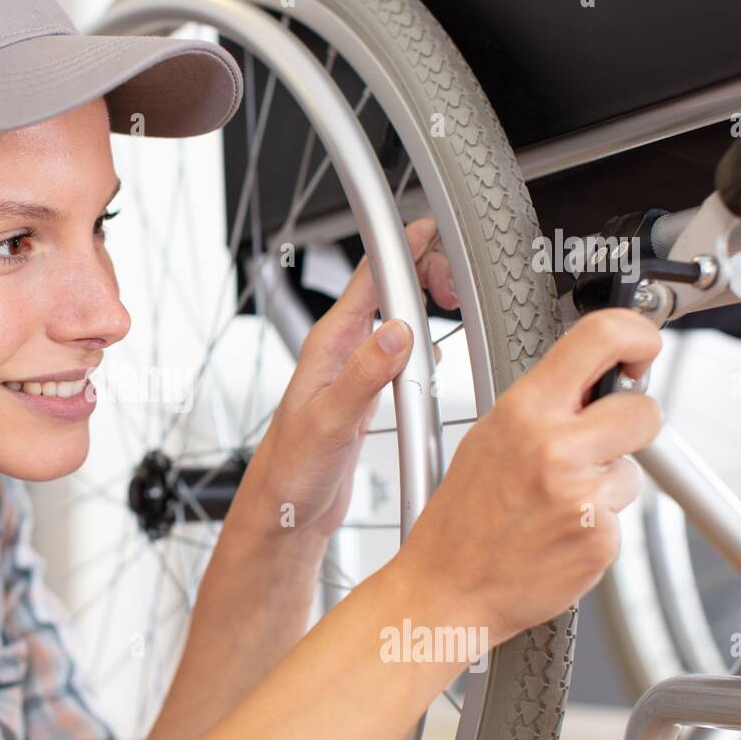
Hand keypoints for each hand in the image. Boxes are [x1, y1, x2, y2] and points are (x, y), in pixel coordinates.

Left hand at [227, 217, 455, 539]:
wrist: (284, 511)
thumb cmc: (291, 470)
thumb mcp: (330, 421)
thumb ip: (364, 376)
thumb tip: (398, 333)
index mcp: (329, 345)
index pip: (369, 279)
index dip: (402, 248)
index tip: (432, 228)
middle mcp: (342, 351)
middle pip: (388, 290)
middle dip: (424, 275)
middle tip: (456, 287)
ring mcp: (355, 371)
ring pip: (398, 320)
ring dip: (426, 308)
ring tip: (454, 306)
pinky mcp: (366, 394)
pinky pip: (401, 355)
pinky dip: (424, 347)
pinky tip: (435, 359)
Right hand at [395, 307, 664, 643]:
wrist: (445, 588)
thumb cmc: (460, 519)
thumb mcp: (487, 439)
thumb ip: (543, 407)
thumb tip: (596, 381)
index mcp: (522, 412)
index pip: (601, 337)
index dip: (637, 336)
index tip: (640, 351)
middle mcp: (554, 447)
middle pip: (643, 410)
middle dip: (631, 425)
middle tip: (599, 443)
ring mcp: (581, 496)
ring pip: (633, 470)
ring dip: (607, 485)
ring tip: (555, 503)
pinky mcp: (600, 540)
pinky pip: (620, 517)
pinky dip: (596, 526)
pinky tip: (556, 533)